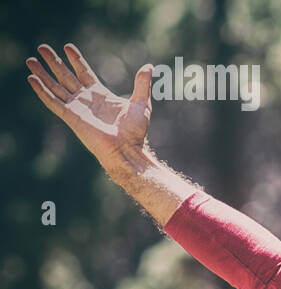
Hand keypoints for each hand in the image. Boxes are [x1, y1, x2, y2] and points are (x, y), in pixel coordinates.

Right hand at [26, 43, 154, 170]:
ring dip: (42, 74)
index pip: (84, 73)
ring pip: (55, 86)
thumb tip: (149, 67)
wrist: (127, 149)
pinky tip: (31, 79)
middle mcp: (86, 100)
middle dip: (54, 62)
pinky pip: (53, 101)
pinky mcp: (71, 117)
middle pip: (66, 76)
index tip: (67, 47)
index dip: (76, 60)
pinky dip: (42, 90)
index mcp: (100, 95)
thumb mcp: (141, 103)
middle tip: (42, 48)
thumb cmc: (135, 131)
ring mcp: (77, 108)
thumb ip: (142, 85)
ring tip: (30, 60)